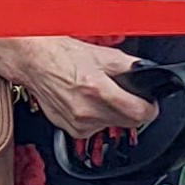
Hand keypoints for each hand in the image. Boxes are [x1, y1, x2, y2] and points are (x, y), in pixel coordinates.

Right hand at [4, 34, 158, 139]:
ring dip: (114, 115)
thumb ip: (129, 65)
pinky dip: (97, 118)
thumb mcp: (101, 54)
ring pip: (112, 127)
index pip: (138, 113)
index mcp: (97, 89)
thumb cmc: (62, 55)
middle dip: (132, 111)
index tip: (150, 104)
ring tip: (101, 96)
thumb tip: (146, 73)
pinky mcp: (71, 130)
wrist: (34, 62)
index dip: (150, 108)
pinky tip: (87, 103)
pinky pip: (95, 129)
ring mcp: (78, 123)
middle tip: (127, 97)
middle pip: (128, 123)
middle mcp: (87, 110)